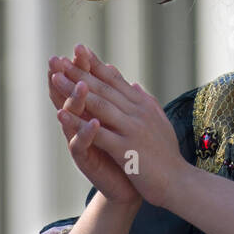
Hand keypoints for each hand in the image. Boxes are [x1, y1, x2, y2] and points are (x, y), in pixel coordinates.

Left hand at [49, 45, 186, 209]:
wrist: (178, 182)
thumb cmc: (167, 156)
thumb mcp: (159, 122)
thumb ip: (146, 102)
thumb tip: (134, 84)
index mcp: (143, 105)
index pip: (115, 80)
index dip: (95, 64)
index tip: (78, 50)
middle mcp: (138, 112)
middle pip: (103, 87)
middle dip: (78, 71)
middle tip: (57, 58)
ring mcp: (132, 129)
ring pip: (98, 104)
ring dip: (74, 90)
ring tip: (54, 78)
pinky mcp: (126, 149)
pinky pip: (97, 133)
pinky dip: (78, 123)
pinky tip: (61, 114)